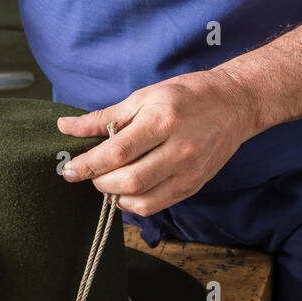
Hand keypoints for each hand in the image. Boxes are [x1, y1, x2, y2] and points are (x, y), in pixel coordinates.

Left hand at [56, 69, 257, 216]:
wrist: (234, 104)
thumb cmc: (187, 95)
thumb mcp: (143, 96)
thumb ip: (104, 116)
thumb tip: (67, 127)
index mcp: (162, 121)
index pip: (116, 152)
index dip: (88, 165)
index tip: (68, 169)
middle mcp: (178, 149)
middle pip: (128, 181)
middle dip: (99, 182)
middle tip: (86, 174)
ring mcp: (189, 171)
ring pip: (142, 200)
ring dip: (114, 196)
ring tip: (105, 182)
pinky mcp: (194, 185)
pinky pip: (158, 205)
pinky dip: (134, 204)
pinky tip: (125, 191)